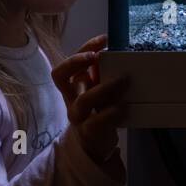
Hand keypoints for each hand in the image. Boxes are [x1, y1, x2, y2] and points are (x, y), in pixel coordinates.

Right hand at [51, 35, 128, 166]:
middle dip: (79, 62)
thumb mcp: (100, 91)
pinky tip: (124, 106)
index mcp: (72, 86)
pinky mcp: (90, 132)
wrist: (95, 145)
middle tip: (101, 56)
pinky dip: (113, 112)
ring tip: (124, 80)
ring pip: (83, 100)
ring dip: (104, 87)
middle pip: (61, 76)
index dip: (81, 50)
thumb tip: (121, 54)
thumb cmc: (99, 111)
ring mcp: (78, 117)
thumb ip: (104, 76)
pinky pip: (97, 121)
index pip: (65, 65)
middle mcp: (71, 99)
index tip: (104, 40)